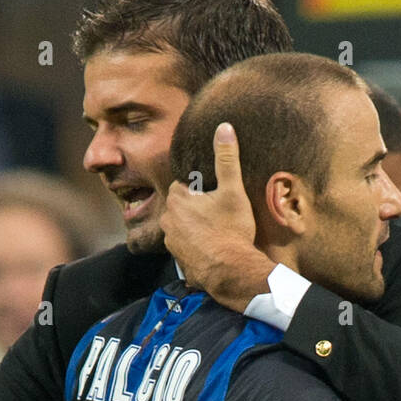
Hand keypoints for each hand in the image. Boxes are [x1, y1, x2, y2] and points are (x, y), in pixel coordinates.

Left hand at [160, 122, 270, 312]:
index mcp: (177, 200)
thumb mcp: (233, 190)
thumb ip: (227, 158)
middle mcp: (168, 221)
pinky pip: (187, 247)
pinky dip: (197, 246)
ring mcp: (172, 243)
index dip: (199, 187)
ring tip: (217, 230)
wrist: (231, 272)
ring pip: (183, 227)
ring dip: (196, 227)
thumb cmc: (231, 230)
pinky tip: (214, 247)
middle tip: (219, 211)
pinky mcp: (180, 261)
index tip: (214, 193)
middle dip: (196, 207)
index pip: (183, 184)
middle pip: (182, 206)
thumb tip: (224, 128)